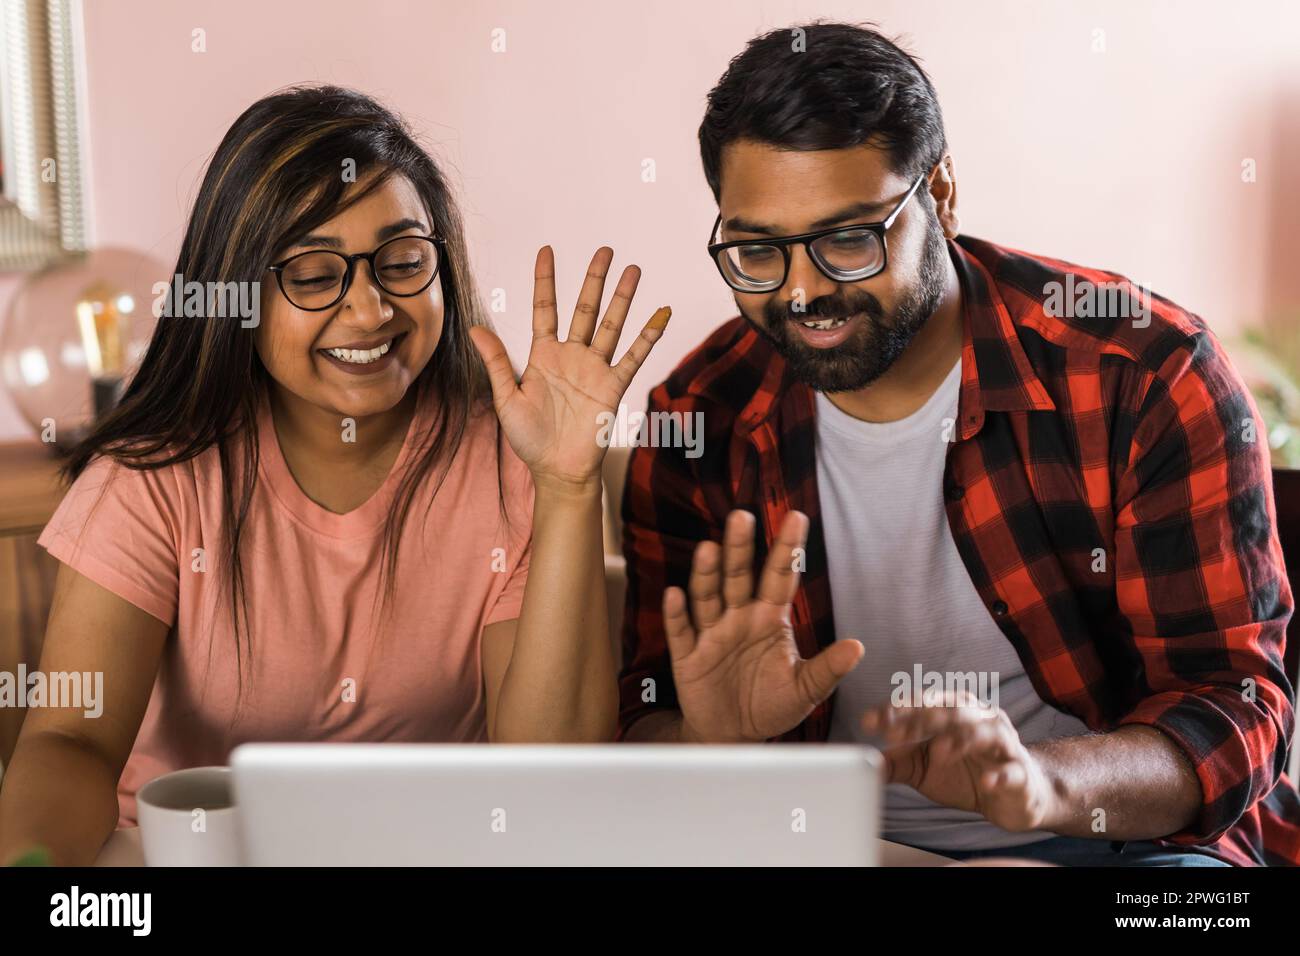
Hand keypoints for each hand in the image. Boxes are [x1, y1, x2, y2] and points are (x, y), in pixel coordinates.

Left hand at [468, 245, 668, 493]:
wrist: (557, 470)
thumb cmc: (529, 439)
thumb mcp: (505, 398)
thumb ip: (496, 362)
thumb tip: (475, 328)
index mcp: (542, 355)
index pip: (544, 308)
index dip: (545, 280)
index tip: (547, 251)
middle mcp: (571, 356)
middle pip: (585, 308)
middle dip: (595, 279)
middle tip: (605, 250)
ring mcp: (594, 369)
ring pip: (611, 325)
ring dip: (623, 298)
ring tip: (633, 270)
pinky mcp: (613, 386)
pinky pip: (633, 357)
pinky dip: (648, 336)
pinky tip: (660, 313)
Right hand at [662, 510, 864, 742]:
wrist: (733, 735)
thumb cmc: (771, 705)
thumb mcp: (804, 691)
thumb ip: (828, 669)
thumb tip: (858, 647)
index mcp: (770, 619)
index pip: (780, 577)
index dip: (787, 549)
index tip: (796, 516)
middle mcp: (739, 618)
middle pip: (739, 577)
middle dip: (740, 548)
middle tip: (742, 516)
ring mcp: (712, 634)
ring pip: (708, 597)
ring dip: (707, 574)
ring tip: (709, 548)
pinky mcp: (688, 657)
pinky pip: (682, 632)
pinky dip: (678, 615)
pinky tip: (675, 594)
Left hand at [861, 692, 1062, 831]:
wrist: (1015, 795)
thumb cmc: (966, 772)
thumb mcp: (924, 767)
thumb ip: (897, 761)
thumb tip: (862, 761)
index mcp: (956, 710)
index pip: (923, 703)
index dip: (896, 710)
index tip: (869, 720)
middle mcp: (981, 719)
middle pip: (951, 712)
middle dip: (922, 718)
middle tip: (895, 731)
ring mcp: (1004, 744)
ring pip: (983, 734)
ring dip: (960, 740)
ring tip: (938, 752)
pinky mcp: (1020, 773)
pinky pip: (1011, 771)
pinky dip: (999, 775)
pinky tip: (985, 782)